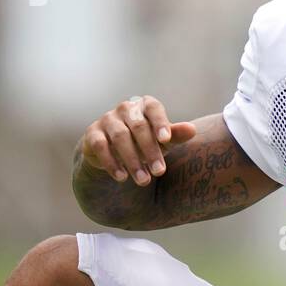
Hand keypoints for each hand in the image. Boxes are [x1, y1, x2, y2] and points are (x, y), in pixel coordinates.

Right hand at [80, 95, 196, 186]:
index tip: (166, 140)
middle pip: (139, 127)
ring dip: (133, 161)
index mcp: (145, 105)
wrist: (112, 148)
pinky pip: (101, 146)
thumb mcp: (162, 139)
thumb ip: (175, 134)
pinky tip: (122, 177)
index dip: (160, 123)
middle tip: (160, 172)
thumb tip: (192, 130)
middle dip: (150, 151)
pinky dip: (111, 163)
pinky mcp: (92, 134)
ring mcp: (107, 119)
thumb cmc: (145, 140)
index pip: (154, 109)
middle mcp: (125, 108)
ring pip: (120, 138)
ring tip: (144, 181)